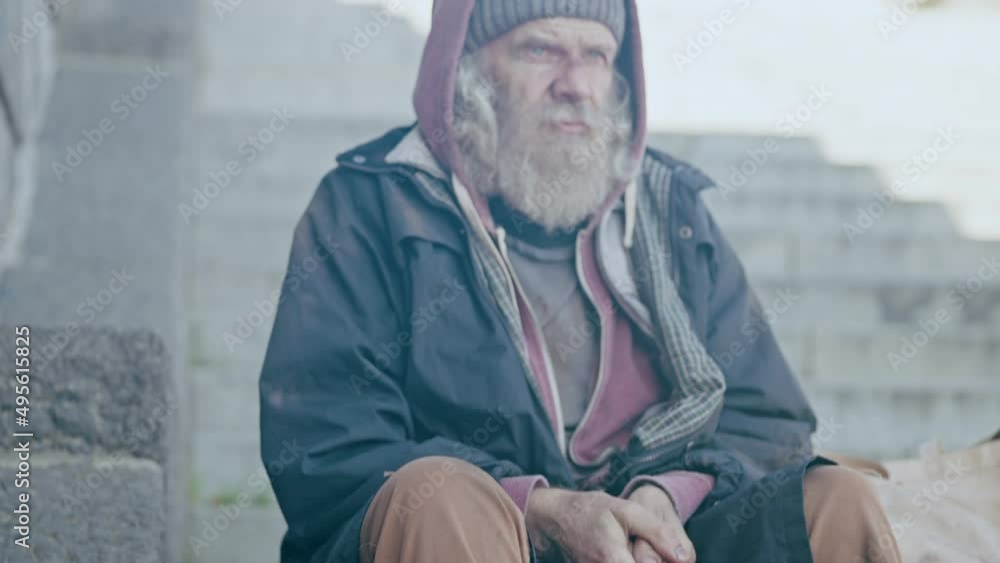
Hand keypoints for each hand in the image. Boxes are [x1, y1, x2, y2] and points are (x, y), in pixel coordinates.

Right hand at [524, 487, 687, 562]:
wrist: (560, 515)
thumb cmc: (594, 510)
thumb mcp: (628, 510)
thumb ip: (658, 533)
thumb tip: (683, 557)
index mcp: (614, 559)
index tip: (670, 559)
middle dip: (653, 561)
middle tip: (662, 553)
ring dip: (644, 560)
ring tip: (646, 551)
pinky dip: (632, 561)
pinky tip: (634, 553)